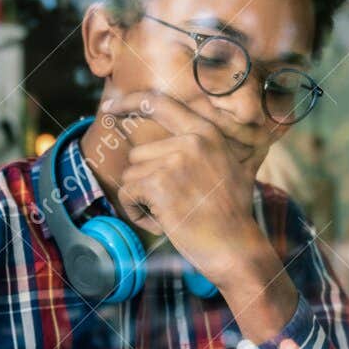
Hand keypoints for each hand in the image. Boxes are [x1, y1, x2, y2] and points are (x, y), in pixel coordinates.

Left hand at [100, 91, 275, 289]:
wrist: (236, 247)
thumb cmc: (234, 214)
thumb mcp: (237, 169)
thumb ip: (221, 149)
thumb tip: (235, 137)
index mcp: (206, 133)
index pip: (160, 103)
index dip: (130, 101)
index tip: (111, 105)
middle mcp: (190, 141)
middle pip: (139, 154)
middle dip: (148, 183)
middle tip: (177, 204)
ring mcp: (174, 161)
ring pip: (131, 175)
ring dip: (143, 200)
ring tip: (173, 214)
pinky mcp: (158, 184)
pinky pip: (127, 194)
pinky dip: (137, 213)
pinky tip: (162, 223)